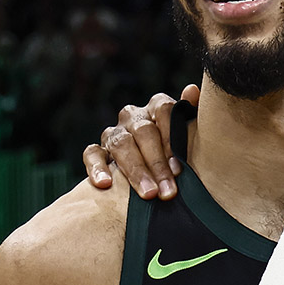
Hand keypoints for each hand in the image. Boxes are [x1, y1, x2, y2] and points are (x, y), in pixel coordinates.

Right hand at [82, 84, 199, 197]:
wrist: (153, 171)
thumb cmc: (177, 151)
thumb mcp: (188, 133)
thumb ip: (191, 112)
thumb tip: (191, 90)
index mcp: (156, 107)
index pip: (164, 110)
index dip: (172, 138)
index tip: (179, 168)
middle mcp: (134, 116)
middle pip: (144, 132)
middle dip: (157, 164)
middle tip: (168, 191)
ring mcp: (114, 133)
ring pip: (121, 145)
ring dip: (135, 171)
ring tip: (148, 194)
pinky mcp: (98, 150)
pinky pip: (92, 154)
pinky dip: (97, 169)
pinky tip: (104, 185)